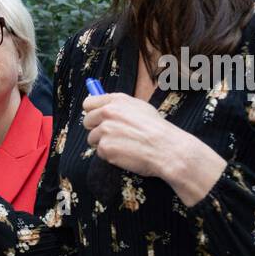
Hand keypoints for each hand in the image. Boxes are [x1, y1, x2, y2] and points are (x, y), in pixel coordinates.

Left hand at [82, 93, 224, 204]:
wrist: (167, 149)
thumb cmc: (157, 130)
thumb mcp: (140, 108)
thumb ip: (119, 107)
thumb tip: (101, 108)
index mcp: (117, 100)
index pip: (88, 103)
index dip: (92, 112)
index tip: (97, 118)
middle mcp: (108, 112)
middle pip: (86, 121)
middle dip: (96, 129)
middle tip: (113, 135)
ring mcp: (105, 130)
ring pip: (93, 138)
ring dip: (104, 143)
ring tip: (124, 144)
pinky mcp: (105, 147)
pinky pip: (100, 152)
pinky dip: (110, 155)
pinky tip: (125, 153)